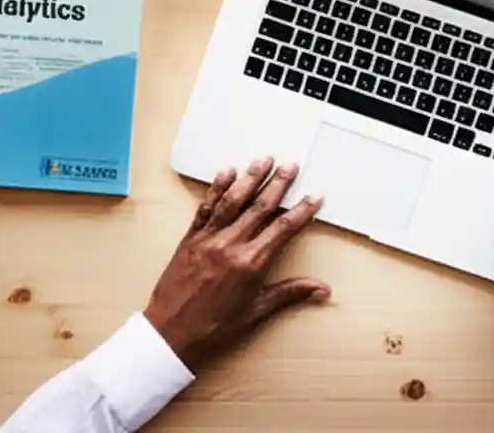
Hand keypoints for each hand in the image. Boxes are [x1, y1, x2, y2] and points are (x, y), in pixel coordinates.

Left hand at [145, 157, 329, 370]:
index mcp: (251, 264)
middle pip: (261, 207)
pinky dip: (216, 188)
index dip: (302, 211)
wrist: (171, 333)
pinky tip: (226, 172)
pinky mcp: (190, 238)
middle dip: (278, 184)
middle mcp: (231, 245)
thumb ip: (290, 294)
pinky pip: (206, 208)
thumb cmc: (214, 327)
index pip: (283, 229)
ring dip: (250, 178)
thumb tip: (322, 289)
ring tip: (263, 159)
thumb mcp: (256, 312)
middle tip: (291, 165)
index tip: (314, 197)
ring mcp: (209, 239)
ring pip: (234, 201)